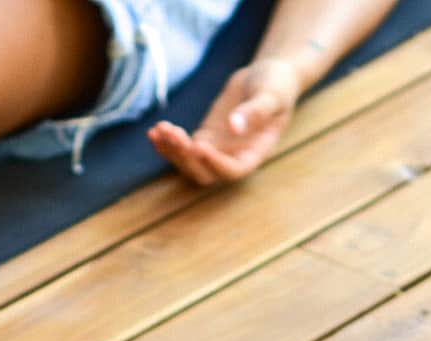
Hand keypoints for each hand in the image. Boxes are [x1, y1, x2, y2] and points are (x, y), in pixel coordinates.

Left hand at [148, 58, 301, 185]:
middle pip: (205, 173)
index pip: (233, 170)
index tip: (198, 145)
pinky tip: (154, 131)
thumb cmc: (277, 85)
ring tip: (160, 130)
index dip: (214, 163)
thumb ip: (255, 111)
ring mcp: (216, 148)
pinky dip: (166, 142)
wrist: (267, 76)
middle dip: (187, 158)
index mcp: (255, 153)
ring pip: (188, 163)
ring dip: (172, 150)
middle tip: (176, 135)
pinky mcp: (204, 137)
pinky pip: (181, 148)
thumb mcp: (271, 95)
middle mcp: (234, 157)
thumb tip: (234, 127)